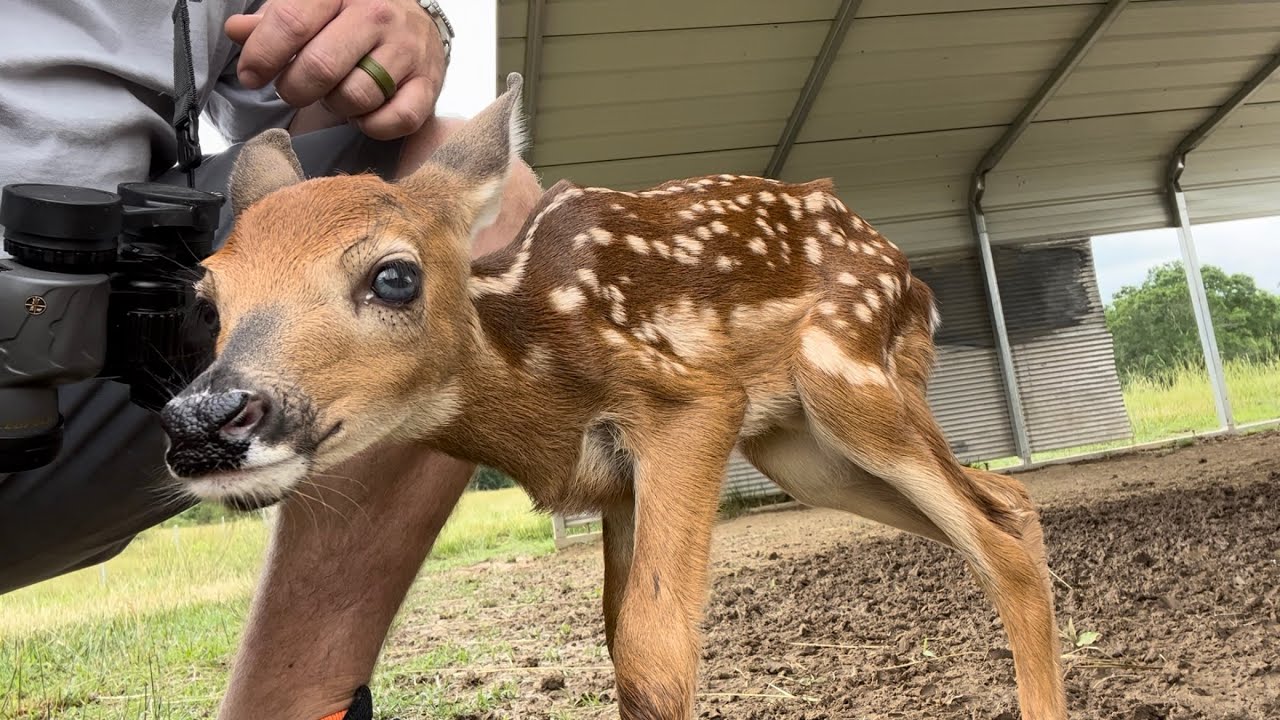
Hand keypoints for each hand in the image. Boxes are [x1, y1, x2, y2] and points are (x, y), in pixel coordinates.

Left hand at [225, 0, 447, 140]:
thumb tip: (238, 31)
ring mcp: (407, 50)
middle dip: (295, 88)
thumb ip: (275, 20)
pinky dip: (373, 124)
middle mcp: (377, 14)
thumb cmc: (354, 17)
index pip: (291, 23)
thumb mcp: (314, 6)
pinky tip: (365, 112)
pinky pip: (396, 119)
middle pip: (320, 66)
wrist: (419, 22)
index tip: (252, 74)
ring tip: (335, 94)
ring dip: (335, 106)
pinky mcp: (429, 83)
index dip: (262, 55)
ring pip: (356, 96)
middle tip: (293, 89)